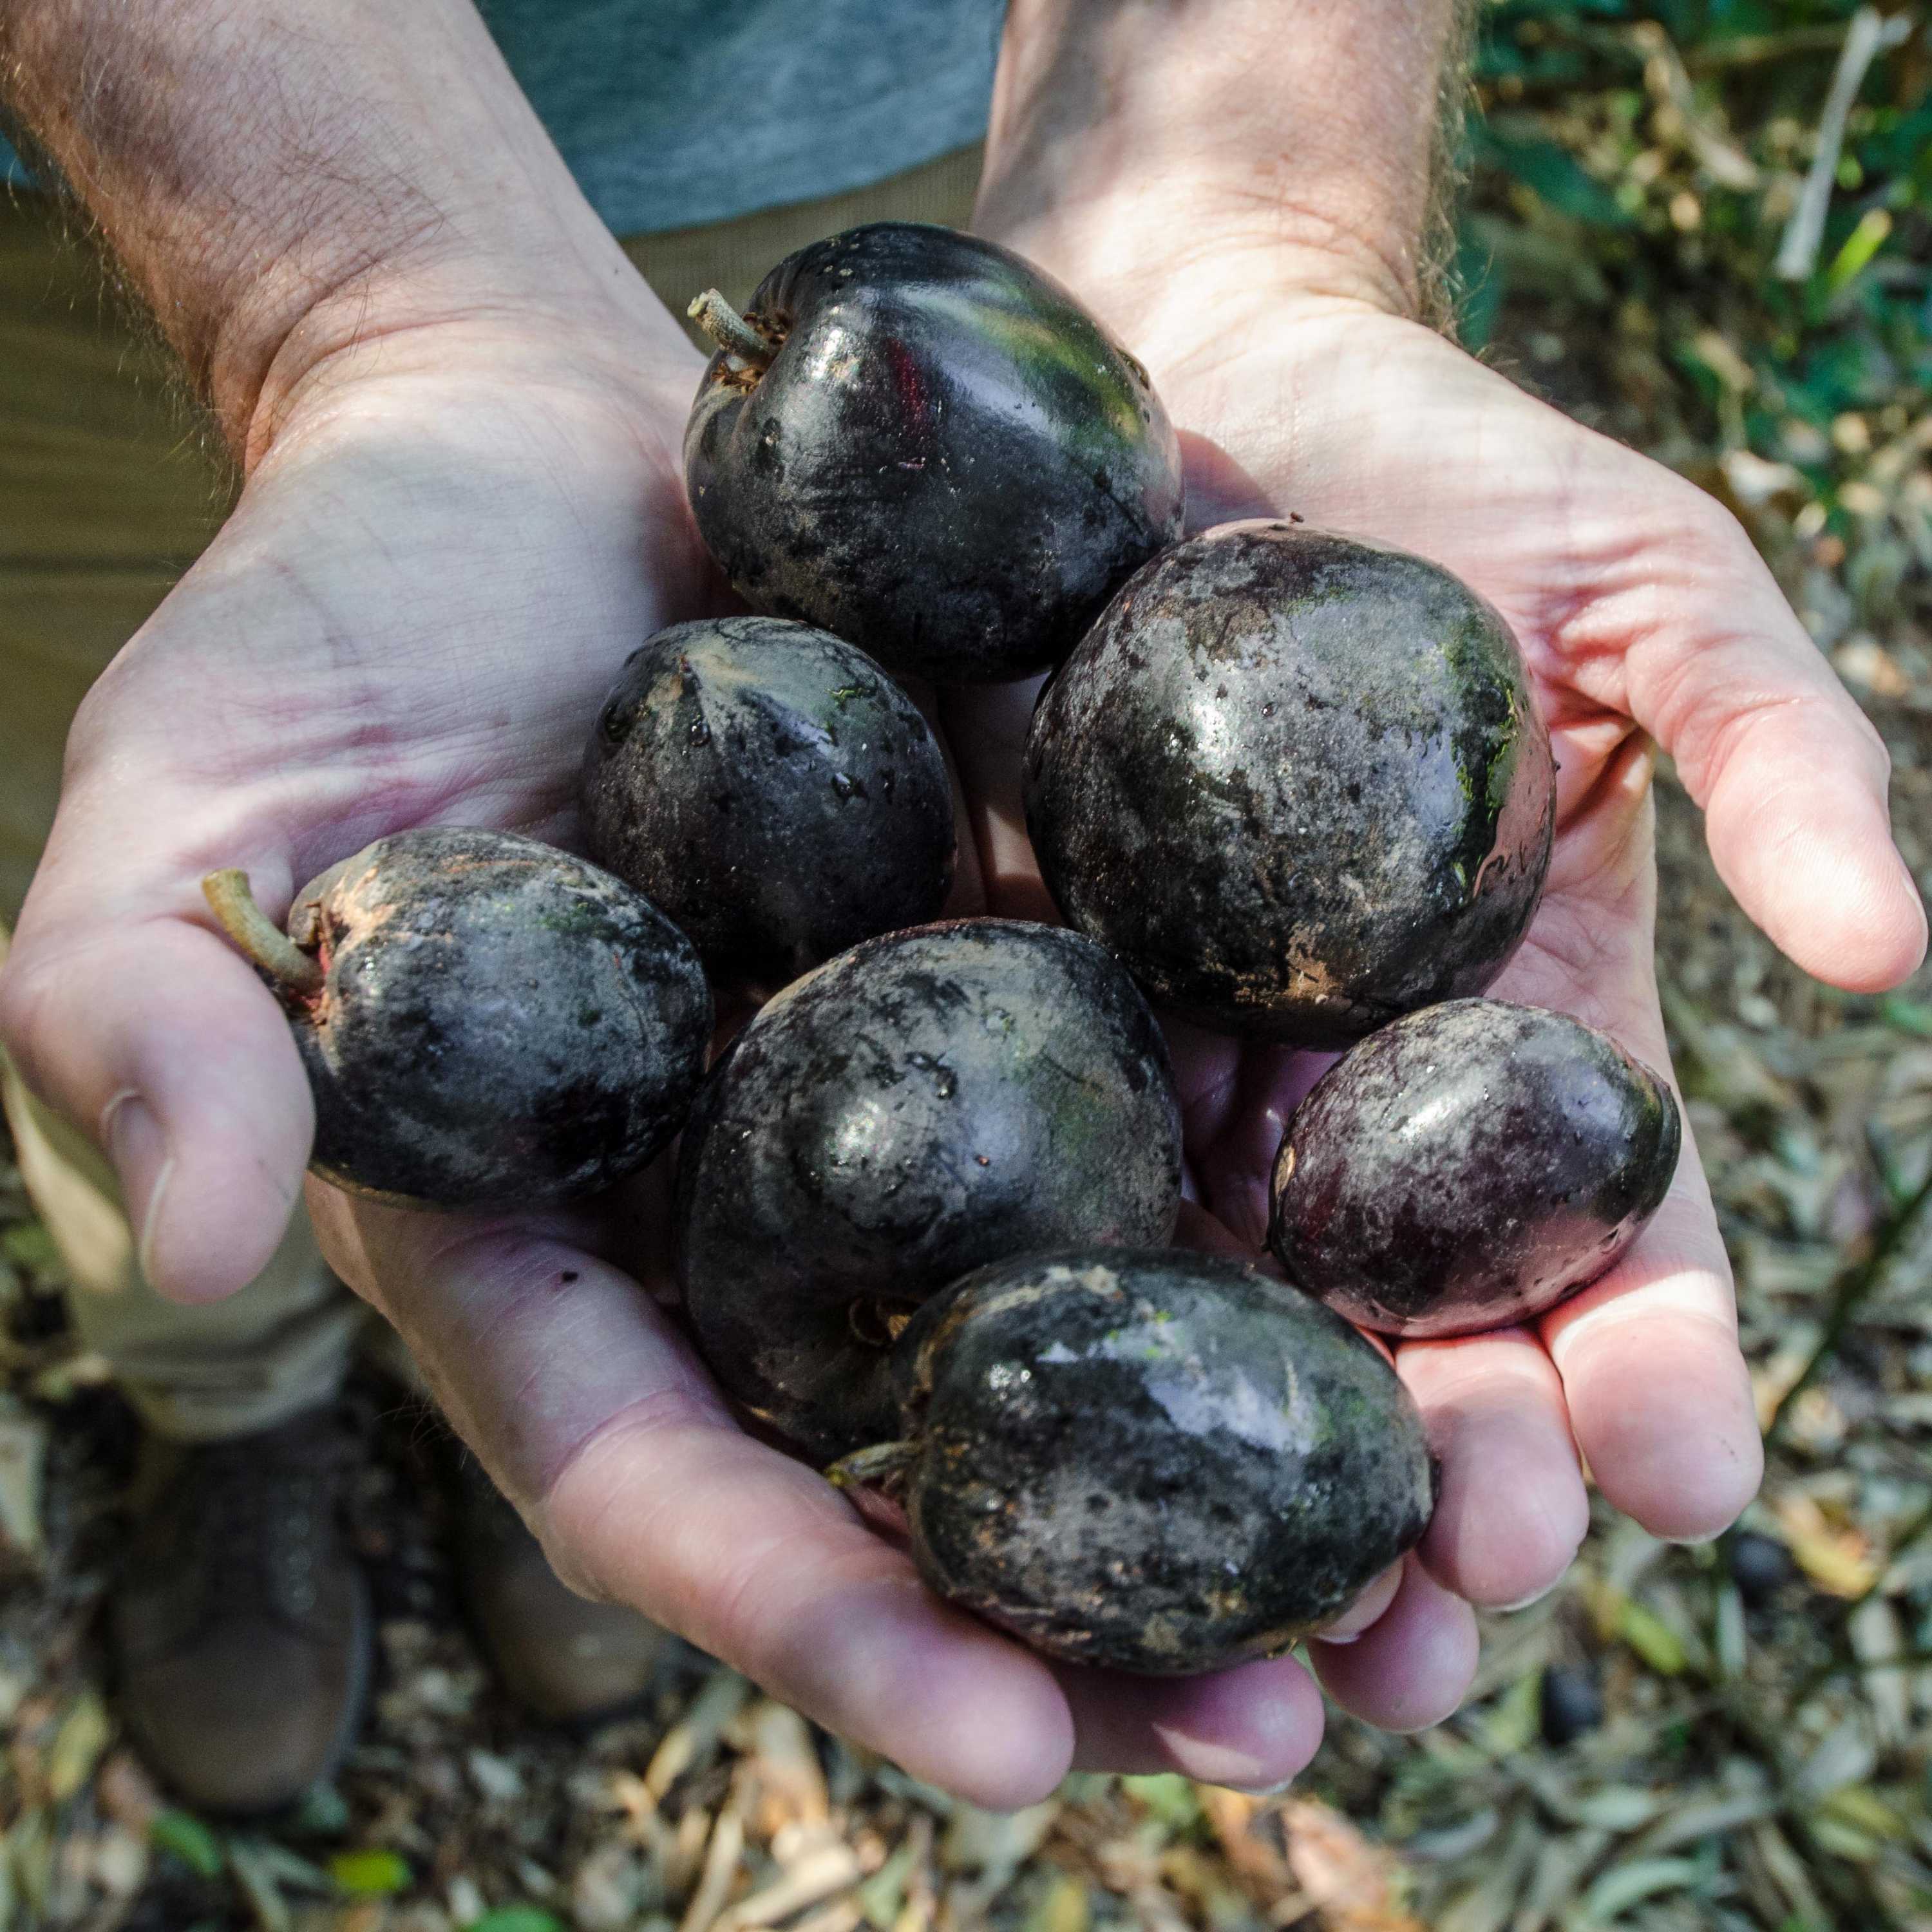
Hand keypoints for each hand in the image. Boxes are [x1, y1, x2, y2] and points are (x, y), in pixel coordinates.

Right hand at [1, 282, 1432, 1805]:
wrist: (523, 435)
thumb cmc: (329, 619)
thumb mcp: (178, 813)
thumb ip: (149, 1023)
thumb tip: (212, 1236)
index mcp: (546, 1240)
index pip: (667, 1483)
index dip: (817, 1618)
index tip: (1004, 1746)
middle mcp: (744, 1209)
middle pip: (917, 1466)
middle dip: (1096, 1627)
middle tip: (1292, 1729)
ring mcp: (902, 1091)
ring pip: (1080, 1325)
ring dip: (1254, 1470)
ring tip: (1441, 1590)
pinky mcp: (1020, 948)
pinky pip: (1167, 1097)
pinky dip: (1296, 1208)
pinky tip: (1456, 1296)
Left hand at [944, 266, 1925, 1723]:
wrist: (1198, 374)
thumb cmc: (1446, 470)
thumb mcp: (1649, 593)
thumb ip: (1776, 756)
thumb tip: (1895, 954)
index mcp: (1514, 1028)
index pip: (1603, 1244)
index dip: (1640, 1371)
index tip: (1661, 1493)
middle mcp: (1341, 1085)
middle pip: (1403, 1334)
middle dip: (1433, 1488)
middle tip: (1427, 1642)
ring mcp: (1169, 1058)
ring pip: (1220, 1320)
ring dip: (1237, 1492)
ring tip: (1242, 1660)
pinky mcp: (1010, 1004)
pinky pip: (1029, 1179)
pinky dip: (1049, 1325)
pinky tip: (1031, 1457)